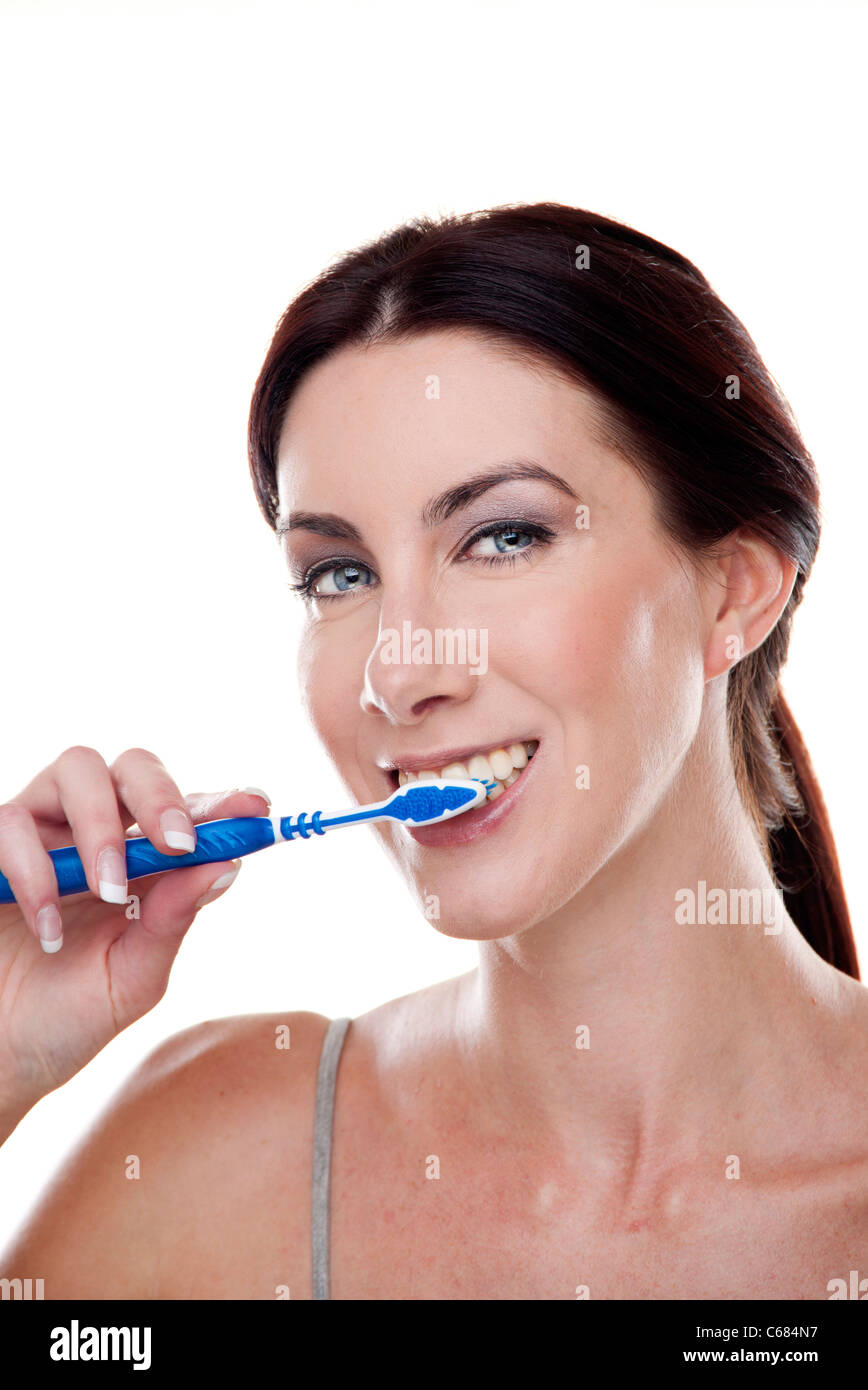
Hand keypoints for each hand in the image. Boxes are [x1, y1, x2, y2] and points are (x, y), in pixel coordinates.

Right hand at [0, 745, 266, 1119]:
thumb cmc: (66, 1018)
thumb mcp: (132, 978)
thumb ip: (172, 921)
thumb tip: (224, 865)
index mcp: (144, 861)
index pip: (190, 811)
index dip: (224, 801)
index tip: (256, 808)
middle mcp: (97, 833)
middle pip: (134, 766)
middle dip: (162, 794)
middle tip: (176, 844)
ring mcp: (43, 834)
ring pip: (77, 768)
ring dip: (101, 825)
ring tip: (106, 892)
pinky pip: (12, 822)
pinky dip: (36, 870)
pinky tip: (48, 927)